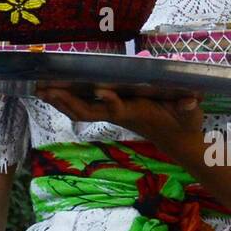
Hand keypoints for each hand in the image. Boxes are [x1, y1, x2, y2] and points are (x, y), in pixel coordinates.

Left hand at [34, 85, 204, 159]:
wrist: (180, 143)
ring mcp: (115, 114)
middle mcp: (122, 114)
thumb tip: (191, 100)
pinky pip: (85, 107)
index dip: (109, 101)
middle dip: (67, 101)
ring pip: (82, 109)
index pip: (120, 108)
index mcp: (138, 112)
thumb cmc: (186, 125)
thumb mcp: (192, 115)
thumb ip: (189, 107)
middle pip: (89, 110)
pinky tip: (53, 91)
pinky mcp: (113, 112)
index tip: (99, 89)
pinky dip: (67, 100)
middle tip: (45, 88)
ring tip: (39, 88)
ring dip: (60, 101)